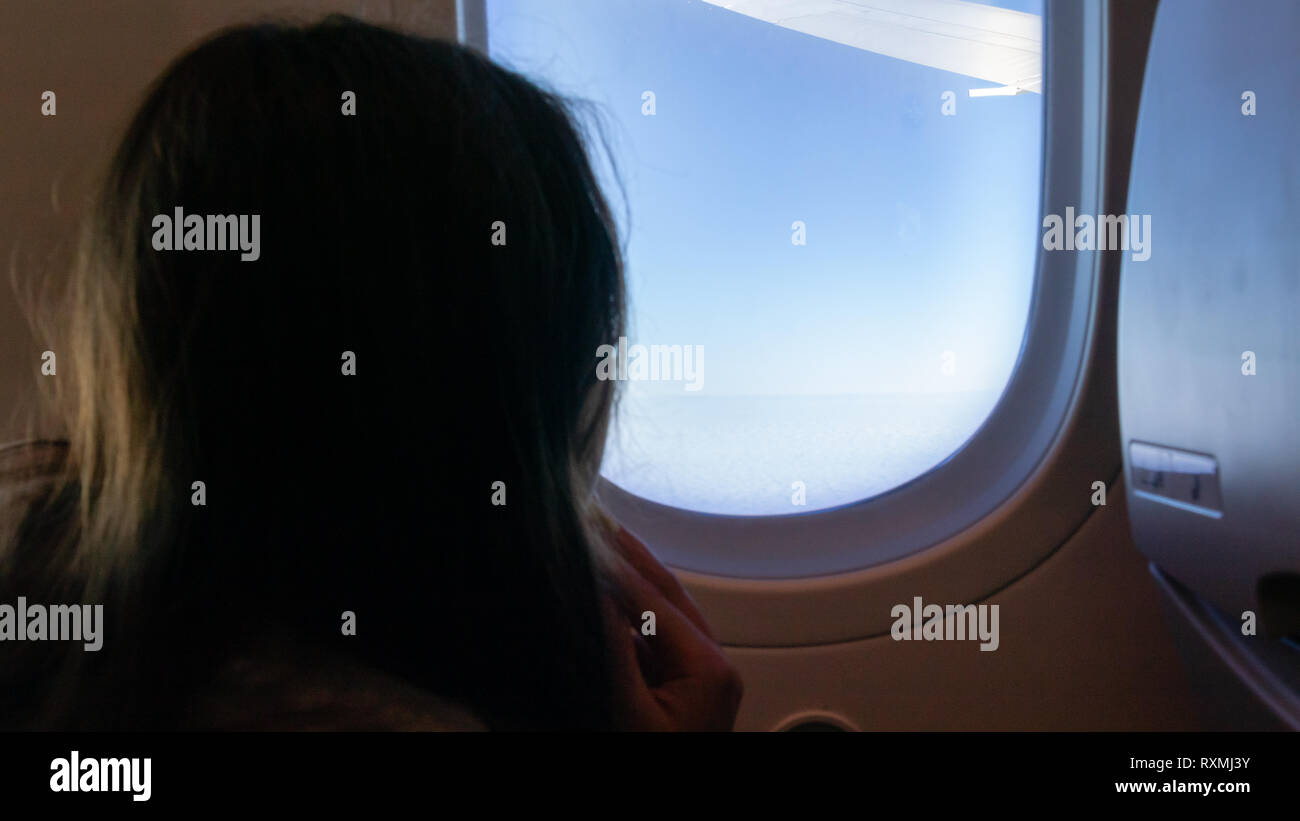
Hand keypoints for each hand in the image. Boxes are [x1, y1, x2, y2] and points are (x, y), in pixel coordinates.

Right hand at [601, 524, 742, 730]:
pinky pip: (650, 649)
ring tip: (594, 556)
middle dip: (631, 561)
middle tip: (598, 523)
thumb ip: (615, 654)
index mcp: (710, 670)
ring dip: (626, 593)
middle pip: (666, 600)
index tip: (587, 536)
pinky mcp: (679, 697)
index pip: (655, 601)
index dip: (618, 567)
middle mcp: (712, 670)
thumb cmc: (656, 766)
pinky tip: (600, 612)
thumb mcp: (631, 714)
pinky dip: (624, 628)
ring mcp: (697, 684)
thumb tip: (599, 596)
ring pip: (657, 623)